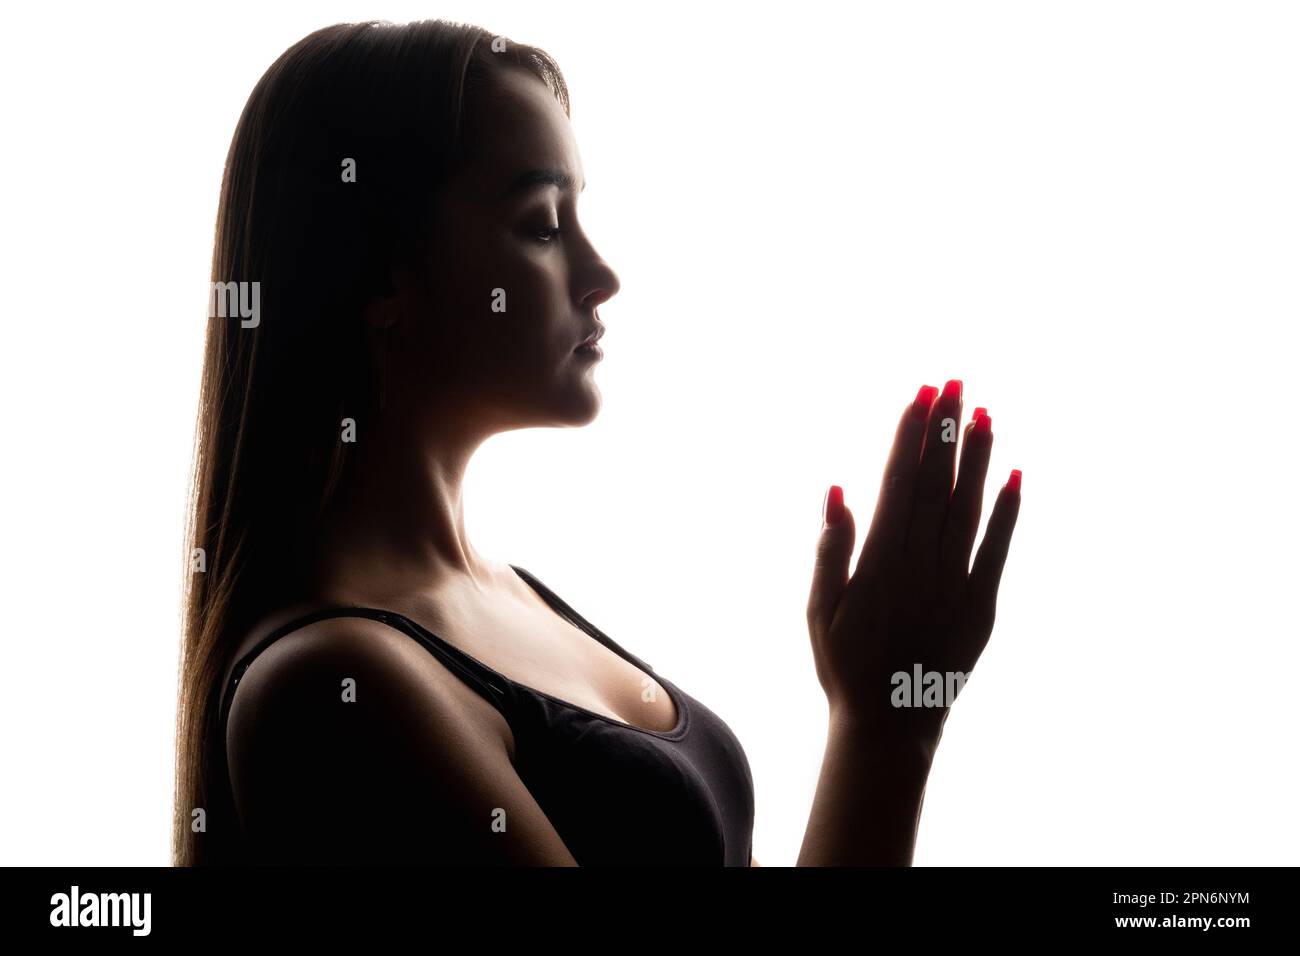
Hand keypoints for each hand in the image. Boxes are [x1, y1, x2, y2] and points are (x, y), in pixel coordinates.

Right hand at [806, 381, 1021, 750]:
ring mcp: (954, 585)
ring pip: (968, 508)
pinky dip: (1007, 512)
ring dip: (977, 458)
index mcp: (878, 561)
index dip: (911, 436)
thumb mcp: (819, 609)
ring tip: (984, 413)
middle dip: (945, 430)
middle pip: (936, 484)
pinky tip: (1014, 475)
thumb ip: (831, 548)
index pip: (899, 482)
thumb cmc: (846, 667)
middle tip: (955, 383)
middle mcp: (920, 565)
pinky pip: (997, 551)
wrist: (888, 727)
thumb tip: (840, 490)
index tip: (921, 395)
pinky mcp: (981, 607)